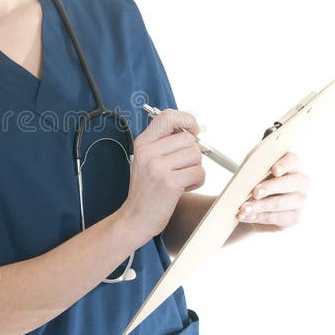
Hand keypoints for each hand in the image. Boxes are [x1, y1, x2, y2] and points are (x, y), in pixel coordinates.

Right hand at [119, 109, 204, 243]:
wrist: (135, 218)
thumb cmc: (147, 189)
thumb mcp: (149, 160)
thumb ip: (166, 142)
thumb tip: (194, 128)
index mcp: (143, 143)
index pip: (167, 117)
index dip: (186, 119)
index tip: (194, 129)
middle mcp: (148, 152)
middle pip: (188, 139)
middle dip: (193, 154)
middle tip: (182, 168)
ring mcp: (158, 168)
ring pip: (196, 155)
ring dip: (195, 168)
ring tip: (181, 179)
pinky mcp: (170, 183)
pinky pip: (199, 172)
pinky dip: (197, 181)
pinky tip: (183, 188)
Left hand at [236, 152, 309, 228]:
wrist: (257, 205)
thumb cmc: (257, 182)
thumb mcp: (255, 172)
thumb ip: (254, 168)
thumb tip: (245, 175)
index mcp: (293, 165)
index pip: (293, 161)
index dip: (284, 165)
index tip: (274, 170)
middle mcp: (302, 181)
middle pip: (289, 183)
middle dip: (270, 188)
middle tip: (255, 192)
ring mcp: (301, 200)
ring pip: (281, 203)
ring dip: (260, 206)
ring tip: (244, 208)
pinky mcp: (295, 217)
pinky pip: (277, 218)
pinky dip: (258, 217)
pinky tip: (246, 216)